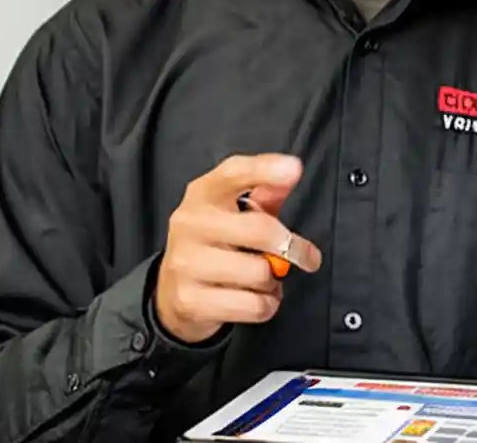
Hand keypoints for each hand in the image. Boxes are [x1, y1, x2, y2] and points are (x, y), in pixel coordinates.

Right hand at [155, 154, 322, 342]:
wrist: (170, 294)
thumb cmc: (212, 245)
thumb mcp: (231, 212)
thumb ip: (264, 192)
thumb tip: (290, 171)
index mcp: (203, 195)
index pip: (234, 173)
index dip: (265, 170)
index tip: (293, 170)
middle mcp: (190, 224)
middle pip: (259, 230)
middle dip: (294, 248)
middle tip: (307, 257)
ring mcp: (186, 262)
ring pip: (260, 273)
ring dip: (274, 281)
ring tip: (265, 279)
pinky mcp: (191, 300)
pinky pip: (254, 306)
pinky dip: (265, 306)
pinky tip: (254, 298)